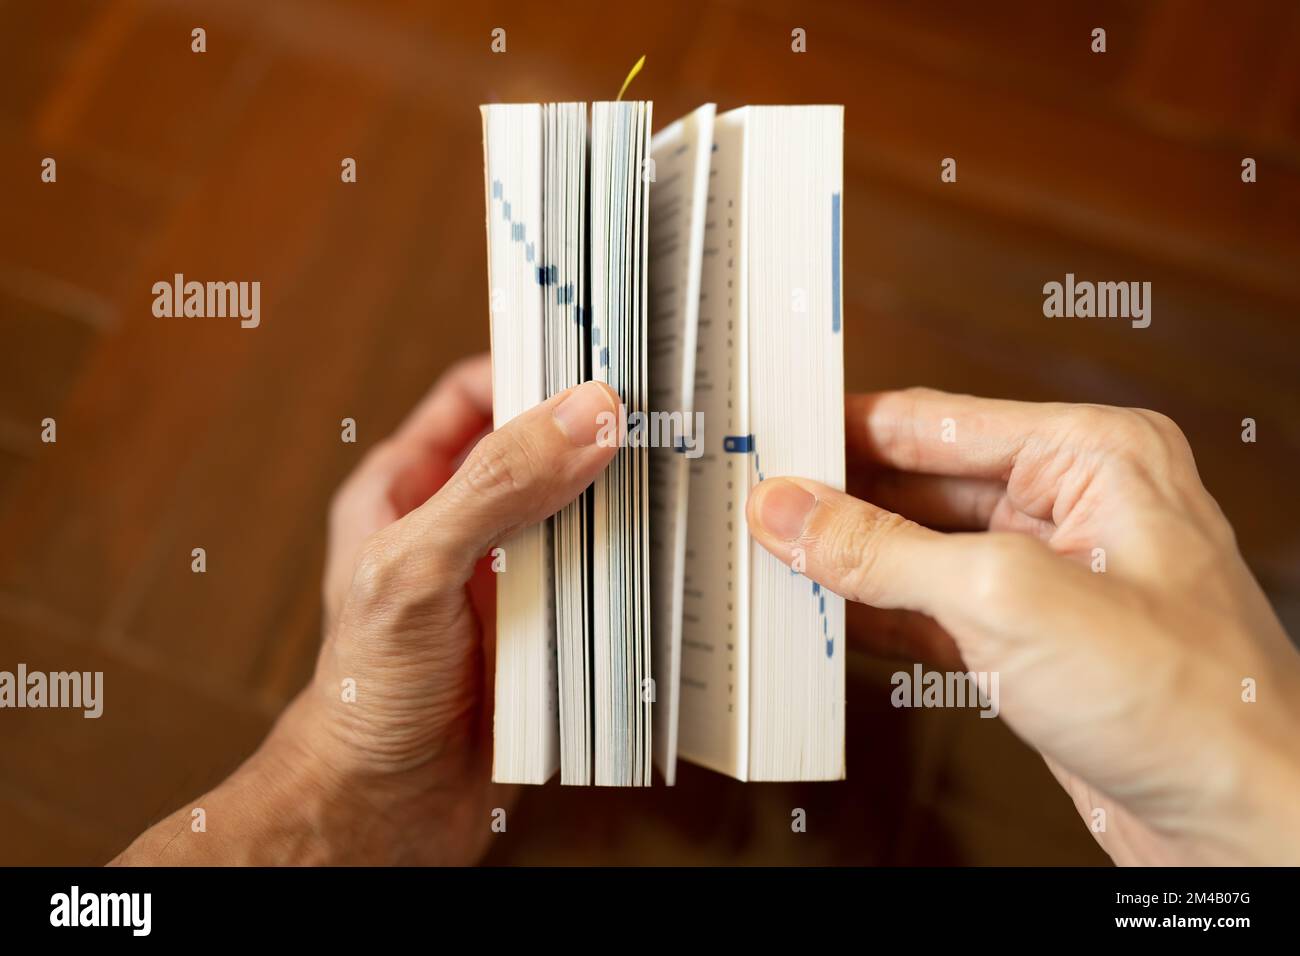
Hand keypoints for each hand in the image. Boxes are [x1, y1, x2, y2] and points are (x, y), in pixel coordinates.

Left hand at [113, 356, 618, 863]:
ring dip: (617, 498)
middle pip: (536, 448)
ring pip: (573, 512)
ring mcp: (500, 578)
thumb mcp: (416, 570)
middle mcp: (456, 525)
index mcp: (403, 490)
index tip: (598, 353)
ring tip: (674, 472)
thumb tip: (584, 415)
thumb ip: (494, 487)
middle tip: (656, 410)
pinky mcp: (539, 629)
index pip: (473, 394)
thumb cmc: (367, 694)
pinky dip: (627, 564)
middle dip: (592, 431)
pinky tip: (662, 554)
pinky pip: (593, 578)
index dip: (530, 365)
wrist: (386, 810)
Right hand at [747, 388, 1299, 864]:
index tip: (776, 443)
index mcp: (1092, 454)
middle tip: (762, 512)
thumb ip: (884, 551)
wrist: (1241, 824)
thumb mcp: (1007, 599)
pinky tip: (828, 614)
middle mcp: (1077, 505)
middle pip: (923, 484)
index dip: (846, 432)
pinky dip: (879, 612)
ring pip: (923, 550)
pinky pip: (936, 608)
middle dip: (842, 501)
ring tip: (778, 561)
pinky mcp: (1033, 642)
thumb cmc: (1188, 701)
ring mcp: (1054, 576)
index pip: (935, 422)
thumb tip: (795, 513)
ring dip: (854, 561)